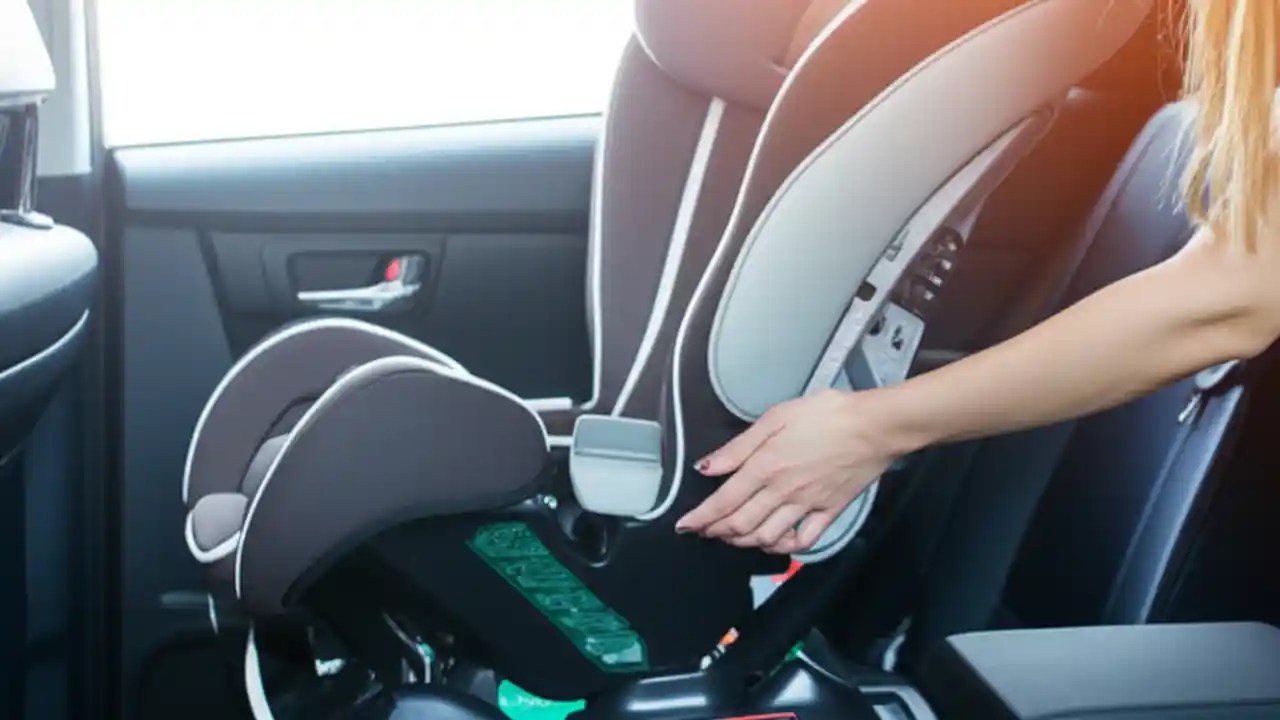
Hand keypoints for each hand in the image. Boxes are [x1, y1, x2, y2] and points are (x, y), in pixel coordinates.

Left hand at [675, 389, 909, 553]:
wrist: (875, 425)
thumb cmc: (826, 413)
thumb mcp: (776, 417)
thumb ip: (740, 446)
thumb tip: (708, 467)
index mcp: (766, 466)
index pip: (724, 501)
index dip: (701, 518)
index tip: (684, 526)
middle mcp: (783, 492)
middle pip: (741, 524)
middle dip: (716, 532)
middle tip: (703, 532)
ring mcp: (808, 505)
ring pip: (767, 537)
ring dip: (743, 542)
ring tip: (731, 537)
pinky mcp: (830, 512)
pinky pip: (803, 541)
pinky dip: (784, 549)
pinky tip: (774, 544)